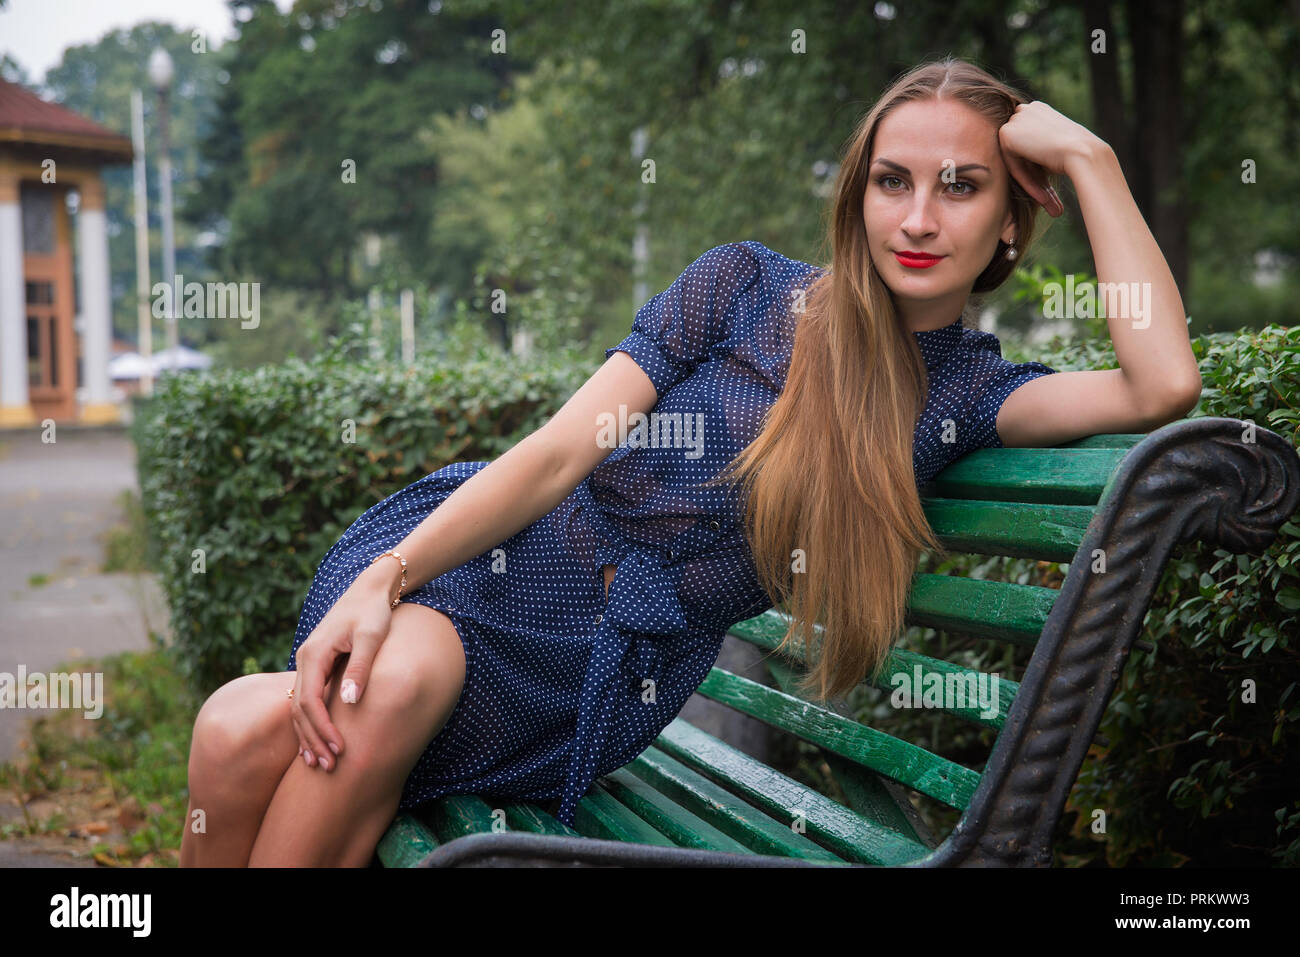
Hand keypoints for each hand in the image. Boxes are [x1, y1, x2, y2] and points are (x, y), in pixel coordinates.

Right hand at [289, 564, 395, 769]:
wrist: (369, 590)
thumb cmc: (373, 612)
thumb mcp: (372, 637)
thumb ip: (361, 667)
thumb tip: (349, 701)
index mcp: (315, 654)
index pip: (310, 701)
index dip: (322, 728)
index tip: (339, 749)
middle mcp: (306, 659)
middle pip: (300, 709)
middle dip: (313, 739)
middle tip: (329, 767)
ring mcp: (308, 663)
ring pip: (300, 707)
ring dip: (309, 736)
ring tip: (319, 763)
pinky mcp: (316, 665)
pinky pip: (307, 699)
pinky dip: (309, 723)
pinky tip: (316, 742)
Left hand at [998, 101, 1108, 217]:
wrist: (1084, 153)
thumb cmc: (1078, 154)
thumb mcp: (1057, 149)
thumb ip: (1040, 151)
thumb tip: (1029, 164)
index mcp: (1039, 110)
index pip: (1029, 143)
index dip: (1036, 167)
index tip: (1048, 187)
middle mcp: (1027, 110)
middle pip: (1020, 151)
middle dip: (1031, 175)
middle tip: (1047, 199)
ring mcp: (1016, 119)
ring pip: (1015, 159)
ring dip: (1029, 180)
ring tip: (1047, 201)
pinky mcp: (1006, 134)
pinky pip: (1010, 164)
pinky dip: (1024, 180)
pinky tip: (1042, 195)